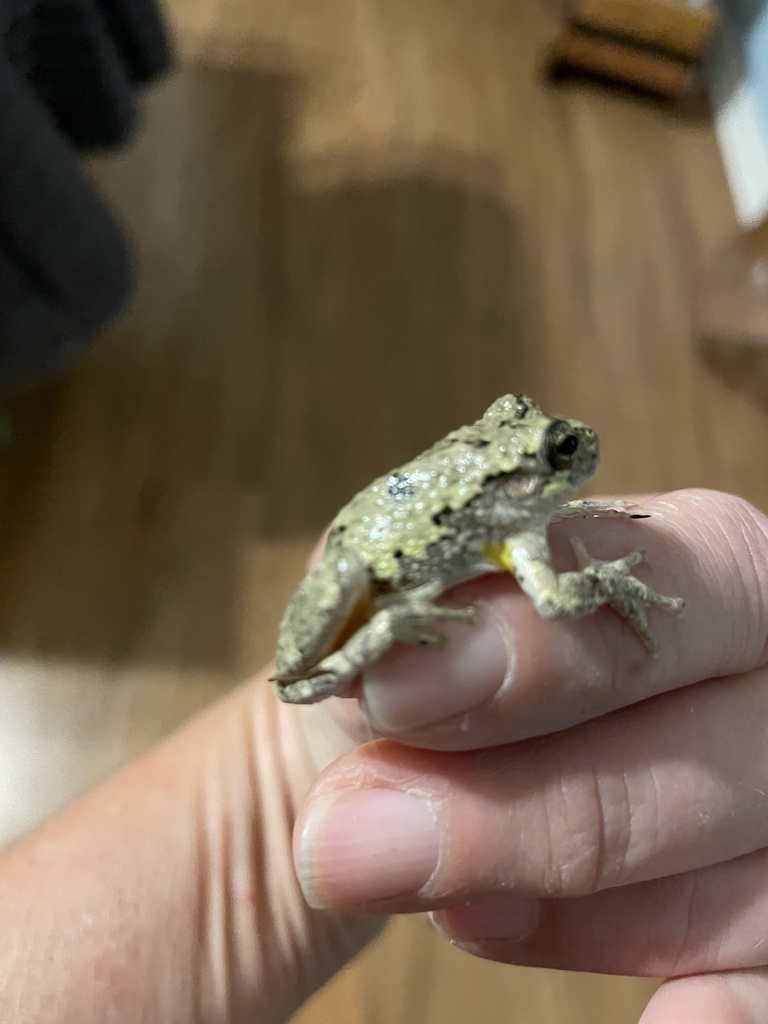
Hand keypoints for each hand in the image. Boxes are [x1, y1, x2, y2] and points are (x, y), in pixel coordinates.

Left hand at [293, 489, 767, 1023]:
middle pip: (697, 746)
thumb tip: (394, 656)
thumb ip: (417, 604)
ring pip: (732, 879)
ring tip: (438, 902)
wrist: (424, 743)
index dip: (534, 648)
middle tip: (347, 836)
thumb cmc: (434, 659)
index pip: (664, 585)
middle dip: (515, 805)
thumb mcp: (415, 606)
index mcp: (708, 559)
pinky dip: (726, 1010)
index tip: (395, 690)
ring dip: (564, 903)